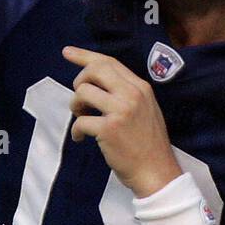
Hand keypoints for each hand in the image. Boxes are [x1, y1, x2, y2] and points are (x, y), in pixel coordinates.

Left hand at [63, 46, 181, 196]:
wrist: (157, 172)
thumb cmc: (148, 144)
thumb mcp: (145, 109)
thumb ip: (125, 93)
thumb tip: (95, 82)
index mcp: (140, 87)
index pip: (109, 63)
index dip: (85, 56)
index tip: (68, 52)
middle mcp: (131, 94)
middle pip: (94, 70)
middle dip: (79, 81)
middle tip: (80, 99)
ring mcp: (120, 111)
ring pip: (82, 92)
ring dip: (75, 106)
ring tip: (81, 118)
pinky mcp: (108, 129)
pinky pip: (79, 121)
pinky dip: (76, 131)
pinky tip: (81, 138)